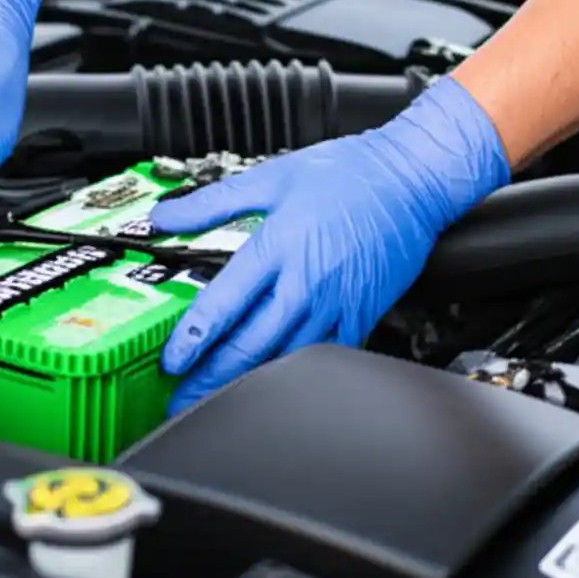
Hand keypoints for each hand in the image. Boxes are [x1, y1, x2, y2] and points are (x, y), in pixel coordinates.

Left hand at [152, 77, 510, 415]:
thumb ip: (211, 202)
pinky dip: (295, 375)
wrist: (414, 179)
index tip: (173, 361)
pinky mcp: (361, 315)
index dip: (194, 339)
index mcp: (276, 248)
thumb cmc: (350, 174)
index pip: (224, 305)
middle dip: (211, 379)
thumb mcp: (271, 178)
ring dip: (247, 384)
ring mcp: (335, 305)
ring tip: (217, 403)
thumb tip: (163, 215)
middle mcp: (304, 284)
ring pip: (284, 358)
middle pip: (249, 345)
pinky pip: (324, 355)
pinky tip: (274, 386)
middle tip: (183, 401)